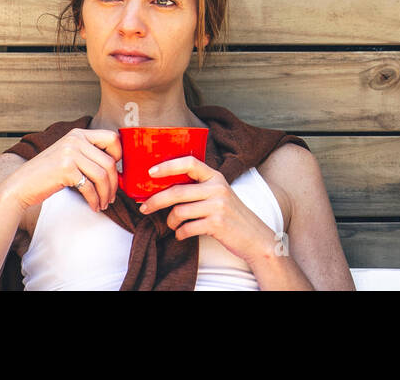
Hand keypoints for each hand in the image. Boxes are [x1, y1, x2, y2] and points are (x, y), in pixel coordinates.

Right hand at [2, 128, 121, 212]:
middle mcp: (75, 140)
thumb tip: (117, 165)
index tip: (116, 172)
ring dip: (106, 193)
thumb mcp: (69, 155)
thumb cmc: (47, 174)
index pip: (113, 137)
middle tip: (111, 196)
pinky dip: (95, 200)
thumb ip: (88, 154)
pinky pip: (90, 187)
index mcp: (78, 134)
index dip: (120, 155)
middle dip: (114, 183)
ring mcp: (70, 153)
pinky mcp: (65, 169)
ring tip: (104, 203)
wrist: (20, 186)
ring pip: (102, 175)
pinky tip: (94, 206)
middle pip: (110, 161)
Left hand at [138, 156, 279, 264]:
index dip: (168, 166)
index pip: (190, 163)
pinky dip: (180, 234)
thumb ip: (199, 187)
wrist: (255, 237)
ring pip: (179, 212)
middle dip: (155, 201)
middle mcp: (218, 188)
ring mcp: (218, 206)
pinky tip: (183, 234)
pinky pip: (186, 228)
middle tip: (143, 207)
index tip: (151, 172)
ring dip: (170, 222)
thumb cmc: (232, 215)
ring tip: (173, 225)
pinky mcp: (217, 224)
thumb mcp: (219, 194)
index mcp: (216, 177)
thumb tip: (164, 187)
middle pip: (177, 191)